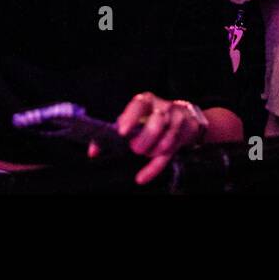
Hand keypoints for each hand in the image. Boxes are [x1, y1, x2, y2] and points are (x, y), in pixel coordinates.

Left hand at [89, 92, 206, 185]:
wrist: (185, 116)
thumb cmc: (150, 117)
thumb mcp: (133, 118)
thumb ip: (111, 133)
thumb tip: (93, 152)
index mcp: (147, 101)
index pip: (139, 105)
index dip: (131, 117)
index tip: (122, 131)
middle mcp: (163, 108)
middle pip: (156, 123)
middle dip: (145, 140)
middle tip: (135, 148)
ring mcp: (176, 121)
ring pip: (166, 139)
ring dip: (152, 150)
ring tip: (145, 152)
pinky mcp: (182, 136)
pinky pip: (168, 155)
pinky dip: (153, 169)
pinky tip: (141, 177)